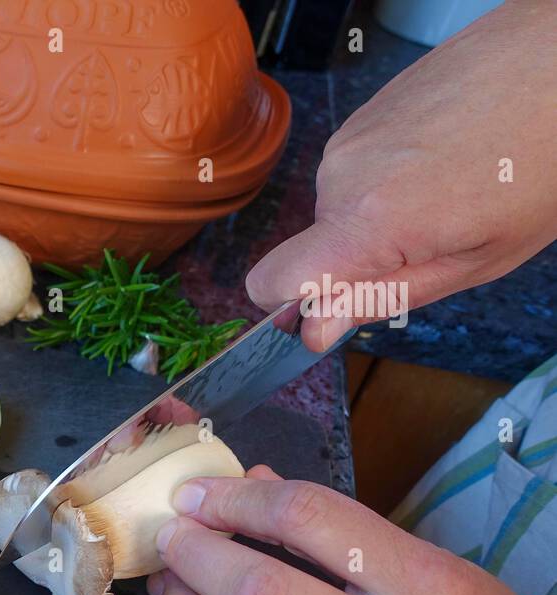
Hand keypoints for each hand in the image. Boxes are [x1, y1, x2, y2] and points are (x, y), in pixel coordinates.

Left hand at [147, 467, 556, 594]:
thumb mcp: (441, 568)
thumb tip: (256, 485)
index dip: (241, 497)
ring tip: (169, 585)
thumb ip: (343, 530)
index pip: (310, 519)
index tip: (202, 493)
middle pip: (258, 593)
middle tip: (171, 535)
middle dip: (196, 555)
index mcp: (423, 588)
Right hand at [246, 0, 556, 350]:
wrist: (554, 59)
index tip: (334, 309)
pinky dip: (392, 178)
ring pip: (341, 209)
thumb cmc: (543, 156)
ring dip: (384, 214)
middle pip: (317, 248)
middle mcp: (342, 176)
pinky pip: (356, 172)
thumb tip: (316, 331)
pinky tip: (444, 160)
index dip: (291, 307)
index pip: (270, 282)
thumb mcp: (478, 259)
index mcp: (370, 221)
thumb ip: (386, 296)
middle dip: (365, 257)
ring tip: (451, 188)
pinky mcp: (361, 116)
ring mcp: (349, 140)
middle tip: (440, 235)